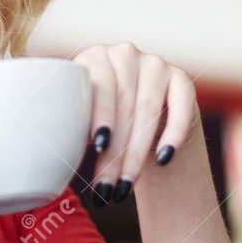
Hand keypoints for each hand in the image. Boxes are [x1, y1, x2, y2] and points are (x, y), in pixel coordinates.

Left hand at [71, 43, 199, 205]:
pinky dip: (173, 135)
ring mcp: (155, 64)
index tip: (99, 145)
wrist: (138, 114)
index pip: (100, 87)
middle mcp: (124, 54)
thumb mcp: (83, 117)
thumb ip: (74, 125)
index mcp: (93, 58)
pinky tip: (163, 159)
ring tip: (124, 187)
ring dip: (137, 154)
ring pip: (149, 111)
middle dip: (115, 152)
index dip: (101, 116)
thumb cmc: (99, 120)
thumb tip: (59, 156)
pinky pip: (181, 108)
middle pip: (123, 106)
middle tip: (106, 188)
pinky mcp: (181, 78)